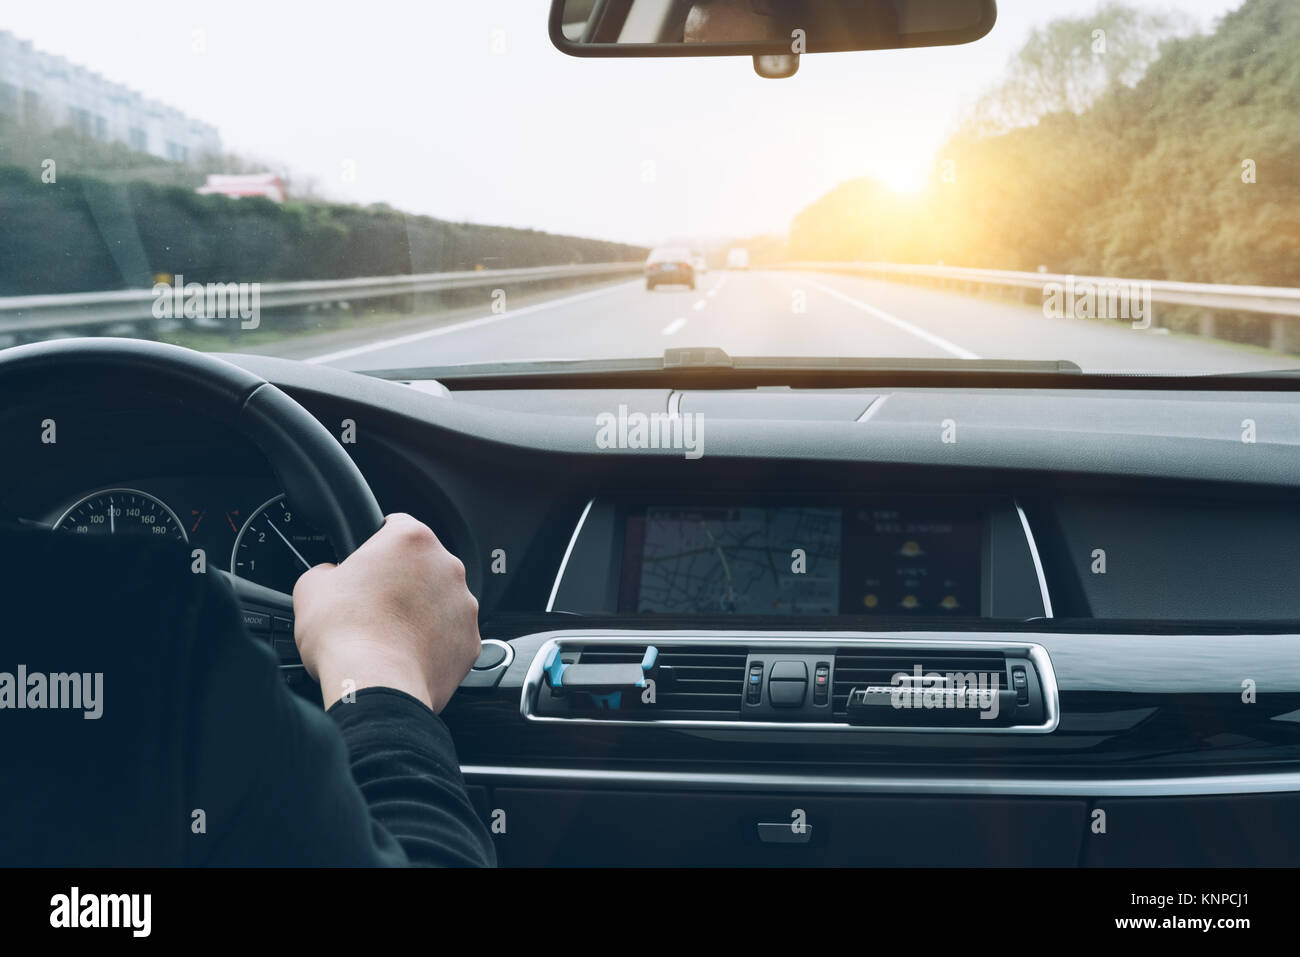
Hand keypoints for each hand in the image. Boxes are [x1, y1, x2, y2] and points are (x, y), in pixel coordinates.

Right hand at [292, 513, 479, 711]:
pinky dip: (434, 642)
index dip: (376, 544)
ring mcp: (464, 604)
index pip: (396, 525)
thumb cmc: (345, 634)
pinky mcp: (470, 639)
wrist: (375, 686)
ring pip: (440, 599)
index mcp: (411, 540)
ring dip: (420, 610)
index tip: (366, 563)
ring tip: (389, 633)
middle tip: (372, 604)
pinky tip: (407, 653)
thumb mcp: (312, 587)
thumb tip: (330, 576)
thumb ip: (326, 569)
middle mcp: (447, 566)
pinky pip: (450, 634)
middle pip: (422, 564)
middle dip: (401, 580)